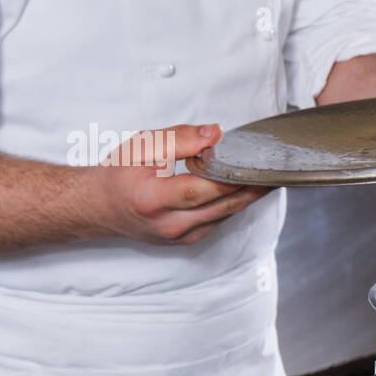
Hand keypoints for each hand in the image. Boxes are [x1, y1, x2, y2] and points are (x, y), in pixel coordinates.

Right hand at [89, 123, 270, 244]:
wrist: (100, 207)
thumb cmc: (118, 174)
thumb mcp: (141, 146)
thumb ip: (179, 139)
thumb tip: (214, 134)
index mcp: (153, 198)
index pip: (202, 189)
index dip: (230, 175)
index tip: (254, 161)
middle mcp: (168, 224)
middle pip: (222, 205)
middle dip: (251, 187)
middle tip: (275, 169)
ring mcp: (179, 236)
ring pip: (225, 215)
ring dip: (247, 196)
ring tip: (266, 175)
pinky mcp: (186, 240)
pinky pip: (217, 221)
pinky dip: (231, 204)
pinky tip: (243, 188)